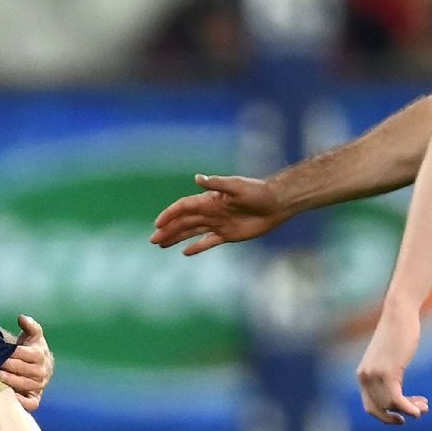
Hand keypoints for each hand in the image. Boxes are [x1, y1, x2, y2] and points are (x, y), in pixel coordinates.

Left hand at [0, 315, 52, 411]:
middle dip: (12, 367)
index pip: (30, 355)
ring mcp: (39, 385)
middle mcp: (43, 371)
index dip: (15, 353)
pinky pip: (31, 403)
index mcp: (41, 355)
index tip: (3, 352)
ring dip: (13, 382)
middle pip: (29, 371)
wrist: (37, 365)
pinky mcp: (35, 398)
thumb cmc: (30, 348)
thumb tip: (22, 317)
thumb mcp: (31, 335)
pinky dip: (22, 402)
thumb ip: (29, 325)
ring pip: (29, 385)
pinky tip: (9, 397)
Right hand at [151, 174, 289, 255]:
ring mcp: (217, 224)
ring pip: (191, 232)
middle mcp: (210, 212)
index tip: (157, 224)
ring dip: (176, 237)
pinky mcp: (228, 235)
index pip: (183, 208)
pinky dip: (196, 247)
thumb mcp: (237, 187)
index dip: (169, 215)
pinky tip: (185, 252)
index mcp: (209, 201)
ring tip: (161, 244)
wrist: (277, 203)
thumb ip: (217, 184)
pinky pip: (208, 242)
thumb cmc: (258, 192)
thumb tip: (198, 178)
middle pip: (183, 222)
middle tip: (153, 240)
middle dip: (167, 230)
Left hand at [356, 305, 429, 424]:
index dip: (386, 416)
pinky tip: (418, 410)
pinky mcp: (387, 372)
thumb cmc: (397, 335)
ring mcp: (374, 375)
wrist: (398, 316)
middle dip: (399, 414)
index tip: (404, 415)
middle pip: (379, 409)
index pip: (369, 406)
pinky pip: (395, 399)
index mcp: (362, 375)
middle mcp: (364, 377)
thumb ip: (386, 375)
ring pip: (389, 405)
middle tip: (420, 410)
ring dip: (409, 410)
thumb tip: (394, 392)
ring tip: (423, 406)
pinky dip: (408, 409)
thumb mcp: (387, 358)